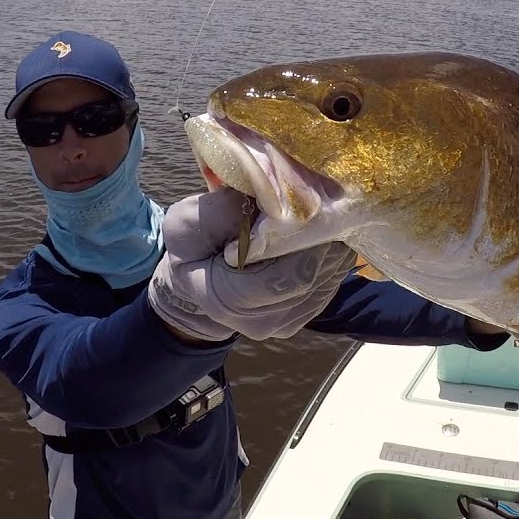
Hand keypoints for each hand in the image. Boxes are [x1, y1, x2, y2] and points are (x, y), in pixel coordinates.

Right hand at [148, 188, 357, 342]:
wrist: (196, 279)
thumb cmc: (191, 245)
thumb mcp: (186, 221)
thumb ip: (219, 212)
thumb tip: (265, 196)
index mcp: (225, 299)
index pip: (282, 276)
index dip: (303, 240)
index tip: (308, 201)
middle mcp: (259, 321)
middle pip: (312, 277)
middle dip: (322, 236)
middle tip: (325, 198)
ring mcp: (284, 323)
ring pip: (327, 279)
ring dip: (332, 244)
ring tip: (324, 212)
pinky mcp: (302, 316)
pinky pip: (330, 283)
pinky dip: (331, 256)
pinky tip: (322, 233)